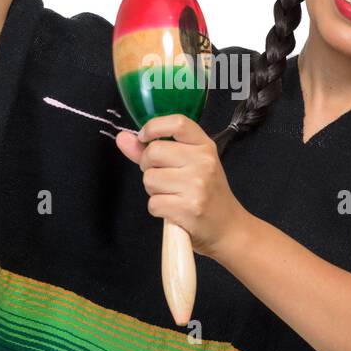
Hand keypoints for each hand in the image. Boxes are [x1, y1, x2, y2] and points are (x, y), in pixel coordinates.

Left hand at [115, 115, 247, 259]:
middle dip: (148, 166)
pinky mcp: (188, 209)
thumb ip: (154, 149)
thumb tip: (122, 138)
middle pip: (154, 152)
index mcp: (205, 146)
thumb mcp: (190, 165)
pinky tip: (173, 209)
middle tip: (163, 177)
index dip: (153, 127)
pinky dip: (158, 208)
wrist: (228, 227)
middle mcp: (203, 162)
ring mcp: (197, 185)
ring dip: (153, 190)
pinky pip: (153, 203)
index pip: (177, 122)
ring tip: (172, 194)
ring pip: (150, 179)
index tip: (144, 138)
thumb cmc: (207, 193)